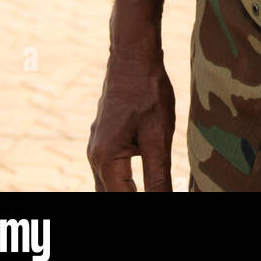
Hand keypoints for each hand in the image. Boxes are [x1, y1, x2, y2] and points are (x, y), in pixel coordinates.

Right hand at [87, 53, 175, 191]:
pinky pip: (109, 172)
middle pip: (110, 196)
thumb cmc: (147, 92)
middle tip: (157, 192)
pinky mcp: (104, 138)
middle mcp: (95, 157)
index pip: (123, 200)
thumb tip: (166, 200)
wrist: (133, 56)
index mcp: (106, 160)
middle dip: (131, 199)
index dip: (144, 204)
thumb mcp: (158, 137)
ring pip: (107, 187)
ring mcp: (97, 147)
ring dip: (125, 193)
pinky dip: (122, 184)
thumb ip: (158, 177)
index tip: (165, 197)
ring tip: (149, 189)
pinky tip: (139, 184)